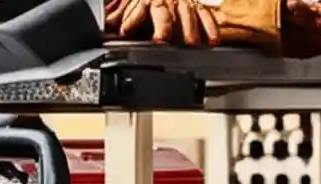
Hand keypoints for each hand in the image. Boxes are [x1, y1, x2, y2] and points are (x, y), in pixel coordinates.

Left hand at [106, 0, 220, 45]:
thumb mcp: (130, 1)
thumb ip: (120, 12)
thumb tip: (108, 21)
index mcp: (147, 0)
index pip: (137, 10)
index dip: (131, 19)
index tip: (125, 29)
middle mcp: (166, 1)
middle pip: (164, 14)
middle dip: (164, 26)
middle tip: (163, 40)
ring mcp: (182, 3)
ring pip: (187, 15)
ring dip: (189, 30)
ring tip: (192, 43)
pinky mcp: (196, 6)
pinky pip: (205, 15)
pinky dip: (210, 28)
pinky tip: (212, 41)